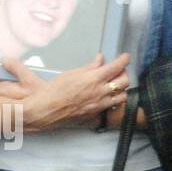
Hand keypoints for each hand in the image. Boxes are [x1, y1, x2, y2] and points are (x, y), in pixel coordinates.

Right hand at [0, 54, 129, 131]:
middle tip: (119, 70)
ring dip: (121, 88)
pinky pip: (111, 106)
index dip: (124, 60)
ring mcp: (100, 105)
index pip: (116, 67)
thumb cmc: (53, 91)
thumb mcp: (71, 74)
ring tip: (114, 84)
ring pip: (122, 96)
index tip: (125, 57)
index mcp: (94, 79)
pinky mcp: (96, 114)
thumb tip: (100, 59)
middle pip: (124, 81)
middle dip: (124, 73)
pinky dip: (113, 100)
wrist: (46, 110)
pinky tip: (106, 97)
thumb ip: (89, 67)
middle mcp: (100, 92)